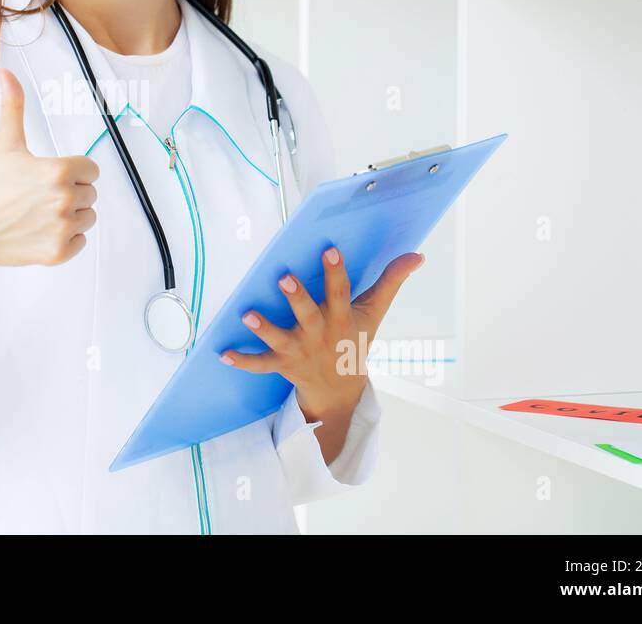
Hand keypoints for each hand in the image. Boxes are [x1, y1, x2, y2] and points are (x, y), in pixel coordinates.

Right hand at [0, 67, 99, 272]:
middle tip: (38, 197)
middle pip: (91, 194)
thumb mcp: (5, 144)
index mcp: (59, 171)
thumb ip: (12, 106)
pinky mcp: (58, 252)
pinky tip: (40, 232)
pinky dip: (65, 240)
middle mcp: (64, 199)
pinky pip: (80, 242)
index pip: (91, 170)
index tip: (49, 177)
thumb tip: (3, 71)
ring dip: (70, 217)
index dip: (73, 172)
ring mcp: (62, 228)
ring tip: (39, 214)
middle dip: (70, 194)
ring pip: (87, 218)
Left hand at [219, 246, 424, 423]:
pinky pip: (261, 365)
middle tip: (285, 278)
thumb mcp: (375, 314)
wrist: (342, 392)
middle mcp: (319, 334)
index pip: (341, 292)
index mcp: (342, 319)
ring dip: (264, 329)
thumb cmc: (355, 341)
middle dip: (297, 298)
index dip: (336, 271)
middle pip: (308, 315)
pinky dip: (243, 360)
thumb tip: (417, 255)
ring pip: (280, 340)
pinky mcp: (283, 364)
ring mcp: (299, 351)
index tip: (330, 249)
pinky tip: (223, 352)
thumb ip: (391, 282)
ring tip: (248, 315)